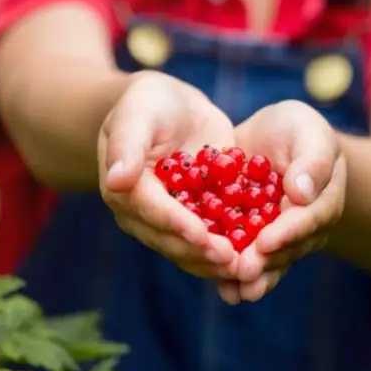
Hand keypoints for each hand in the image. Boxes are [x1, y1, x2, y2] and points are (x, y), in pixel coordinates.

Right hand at [98, 71, 237, 278]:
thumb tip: (116, 181)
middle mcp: (143, 213)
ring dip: (215, 261)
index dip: (177, 226)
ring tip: (244, 268)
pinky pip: (210, 240)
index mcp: (125, 190)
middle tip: (231, 261)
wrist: (172, 107)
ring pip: (190, 248)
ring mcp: (169, 221)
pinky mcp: (194, 219)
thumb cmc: (150, 103)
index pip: (152, 212)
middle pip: (171, 239)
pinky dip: (230, 250)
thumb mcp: (138, 113)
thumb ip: (127, 144)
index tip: (202, 237)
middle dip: (201, 252)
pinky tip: (254, 259)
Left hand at [222, 101, 345, 303]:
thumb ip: (312, 159)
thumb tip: (302, 194)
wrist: (272, 140)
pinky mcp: (259, 244)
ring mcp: (284, 239)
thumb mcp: (307, 131)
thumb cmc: (295, 130)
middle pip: (289, 249)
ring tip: (234, 290)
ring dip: (252, 279)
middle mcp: (307, 227)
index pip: (309, 219)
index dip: (288, 232)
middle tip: (243, 272)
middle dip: (265, 262)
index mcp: (324, 199)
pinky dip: (237, 279)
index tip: (266, 241)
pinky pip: (252, 262)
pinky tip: (224, 292)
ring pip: (271, 263)